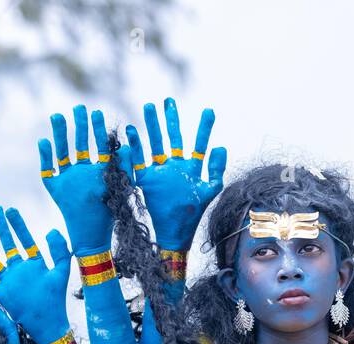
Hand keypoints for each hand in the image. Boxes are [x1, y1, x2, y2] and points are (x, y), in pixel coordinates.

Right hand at [0, 206, 72, 343]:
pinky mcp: (0, 294)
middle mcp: (19, 270)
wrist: (48, 323)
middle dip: (1, 227)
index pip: (24, 240)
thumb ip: (59, 251)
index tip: (10, 209)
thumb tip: (52, 230)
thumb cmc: (56, 299)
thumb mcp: (60, 272)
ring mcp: (8, 281)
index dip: (18, 225)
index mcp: (34, 264)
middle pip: (7, 244)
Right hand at [38, 105, 122, 252]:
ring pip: (62, 151)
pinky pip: (48, 169)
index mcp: (98, 170)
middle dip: (79, 126)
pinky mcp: (54, 187)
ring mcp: (67, 177)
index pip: (97, 145)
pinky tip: (43, 141)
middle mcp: (81, 171)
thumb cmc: (109, 215)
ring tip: (57, 116)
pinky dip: (45, 156)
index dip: (97, 130)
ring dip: (59, 134)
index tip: (97, 113)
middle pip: (79, 143)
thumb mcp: (120, 189)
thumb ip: (124, 166)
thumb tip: (127, 144)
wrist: (93, 237)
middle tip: (79, 108)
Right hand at [125, 98, 225, 251]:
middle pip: (173, 138)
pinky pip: (139, 159)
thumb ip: (216, 170)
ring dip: (152, 125)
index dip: (204, 128)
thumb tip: (221, 146)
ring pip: (156, 143)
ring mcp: (160, 171)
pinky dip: (135, 145)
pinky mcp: (146, 178)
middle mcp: (175, 166)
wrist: (174, 233)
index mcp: (191, 169)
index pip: (199, 144)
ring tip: (149, 107)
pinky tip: (132, 130)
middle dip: (171, 119)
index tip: (209, 111)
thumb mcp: (209, 191)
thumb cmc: (193, 215)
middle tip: (169, 101)